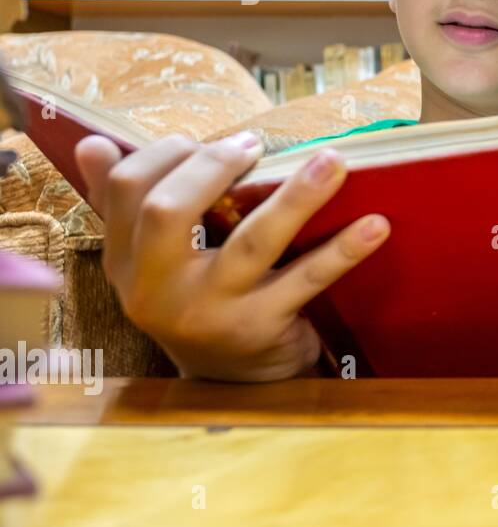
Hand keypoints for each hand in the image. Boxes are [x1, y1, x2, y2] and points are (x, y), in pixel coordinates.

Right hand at [73, 132, 390, 381]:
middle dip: (212, 166)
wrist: (233, 384)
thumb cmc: (197, 300)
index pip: (127, 190)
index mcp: (125, 262)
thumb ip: (124, 203)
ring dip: (296, 196)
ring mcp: (211, 312)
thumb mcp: (153, 261)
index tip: (212, 142)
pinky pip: (307, 279)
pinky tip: (376, 225)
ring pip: (251, 242)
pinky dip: (345, 250)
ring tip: (334, 161)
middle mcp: (157, 289)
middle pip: (168, 212)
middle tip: (254, 146)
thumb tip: (91, 142)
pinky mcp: (261, 328)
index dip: (167, 152)